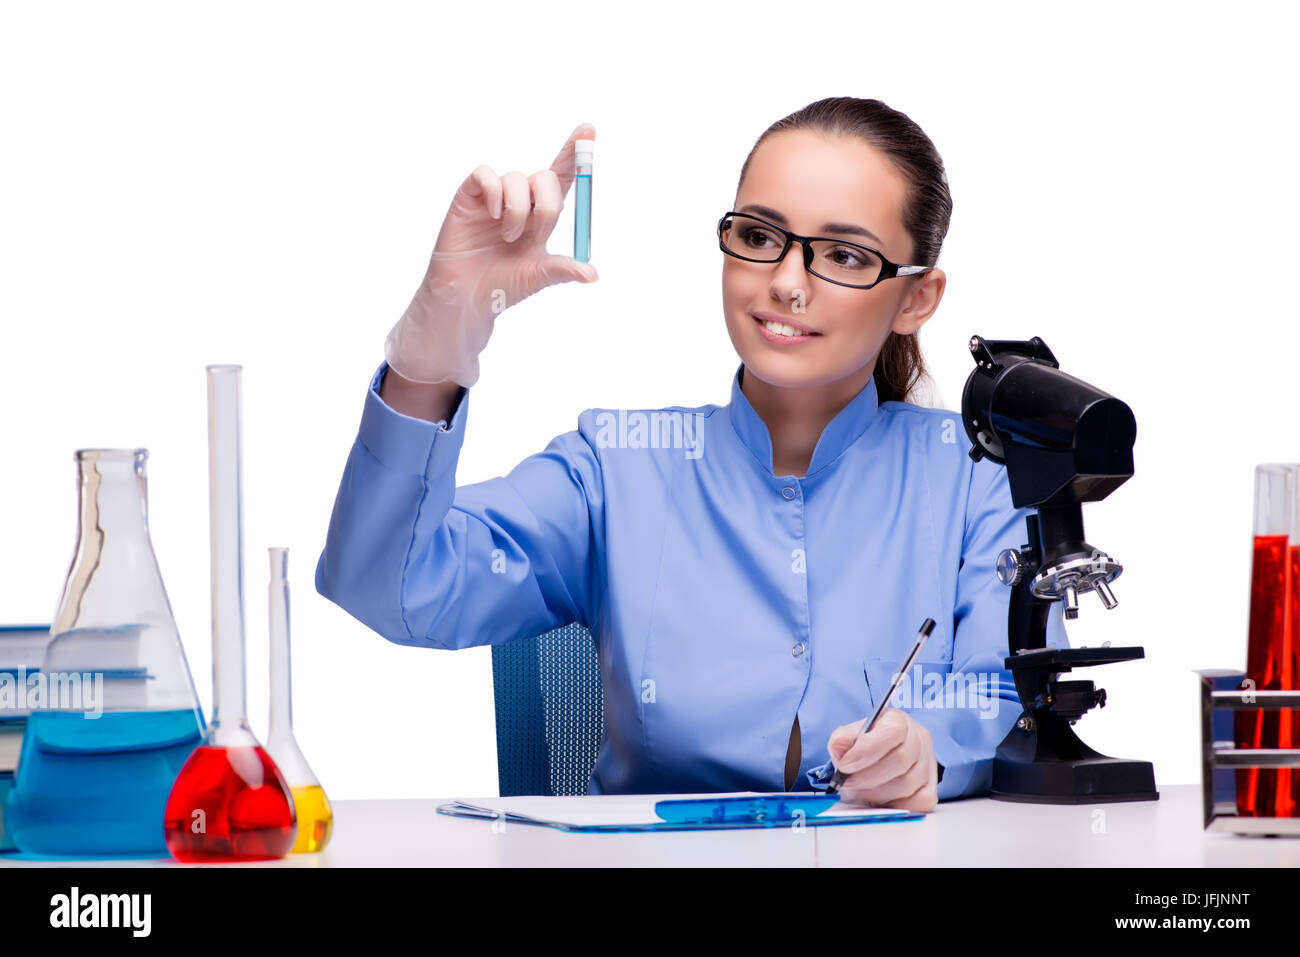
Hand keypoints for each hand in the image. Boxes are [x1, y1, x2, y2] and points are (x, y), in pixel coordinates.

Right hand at [384, 122, 598, 386]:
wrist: (467, 297)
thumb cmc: (503, 286)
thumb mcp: (538, 276)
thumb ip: (563, 269)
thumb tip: (593, 274)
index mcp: (542, 214)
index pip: (563, 177)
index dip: (575, 154)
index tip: (588, 129)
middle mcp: (521, 200)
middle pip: (545, 176)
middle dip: (548, 206)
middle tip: (538, 236)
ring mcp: (495, 196)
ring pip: (517, 178)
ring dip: (518, 210)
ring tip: (508, 237)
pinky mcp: (470, 196)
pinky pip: (486, 175)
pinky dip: (494, 193)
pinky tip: (493, 215)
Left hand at [825, 709, 937, 812]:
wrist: (882, 758)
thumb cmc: (867, 746)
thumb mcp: (851, 736)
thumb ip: (842, 739)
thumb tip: (838, 746)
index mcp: (899, 721)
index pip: (891, 732)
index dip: (867, 750)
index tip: (845, 765)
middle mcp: (919, 740)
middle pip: (900, 761)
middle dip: (868, 777)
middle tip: (848, 783)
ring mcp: (928, 765)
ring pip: (907, 784)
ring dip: (878, 793)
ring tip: (861, 791)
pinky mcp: (931, 789)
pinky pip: (918, 802)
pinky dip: (895, 805)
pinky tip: (881, 799)